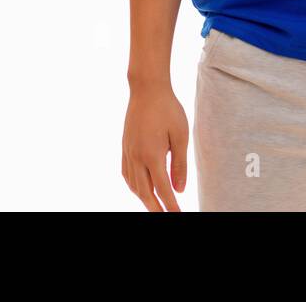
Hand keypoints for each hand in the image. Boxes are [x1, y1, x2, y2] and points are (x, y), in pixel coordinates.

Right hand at [122, 83, 189, 210]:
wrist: (146, 89)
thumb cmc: (168, 109)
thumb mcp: (181, 135)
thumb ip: (180, 164)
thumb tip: (179, 189)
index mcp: (152, 155)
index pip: (162, 189)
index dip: (170, 205)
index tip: (178, 215)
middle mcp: (136, 157)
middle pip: (145, 192)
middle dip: (156, 208)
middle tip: (167, 216)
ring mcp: (128, 153)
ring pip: (134, 185)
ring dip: (145, 199)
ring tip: (156, 206)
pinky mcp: (124, 147)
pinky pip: (127, 174)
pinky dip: (134, 186)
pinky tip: (141, 189)